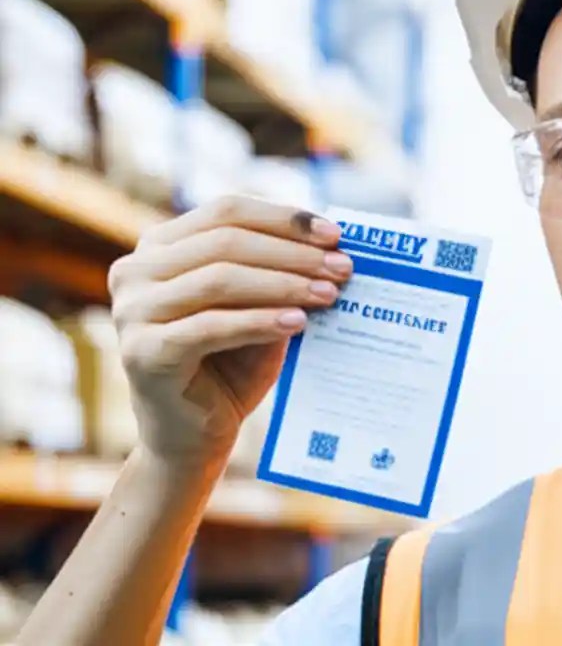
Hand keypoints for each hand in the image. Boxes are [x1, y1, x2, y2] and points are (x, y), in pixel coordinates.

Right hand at [107, 196, 351, 464]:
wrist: (194, 436)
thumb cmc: (231, 366)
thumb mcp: (259, 309)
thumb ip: (278, 274)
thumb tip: (331, 245)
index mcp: (160, 247)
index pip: (227, 212)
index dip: (284, 219)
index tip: (335, 235)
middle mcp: (135, 271)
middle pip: (225, 241)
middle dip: (292, 253)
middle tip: (342, 268)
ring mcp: (132, 312)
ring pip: (219, 279)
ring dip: (283, 284)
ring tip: (329, 294)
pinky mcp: (142, 353)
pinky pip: (210, 327)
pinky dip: (259, 321)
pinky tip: (298, 322)